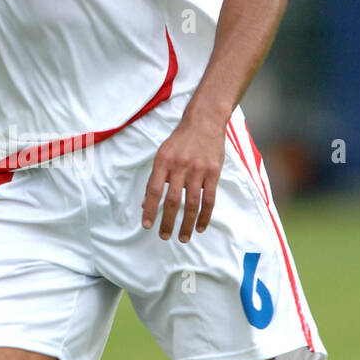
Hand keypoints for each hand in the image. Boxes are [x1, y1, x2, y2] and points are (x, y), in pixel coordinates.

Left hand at [141, 106, 225, 241]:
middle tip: (164, 236)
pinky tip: (200, 227)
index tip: (147, 225)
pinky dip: (205, 216)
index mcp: (163, 161)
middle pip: (173, 200)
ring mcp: (198, 170)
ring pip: (192, 203)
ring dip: (187, 224)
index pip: (154, 190)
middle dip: (168, 222)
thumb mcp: (162, 154)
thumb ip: (155, 178)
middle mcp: (180, 166)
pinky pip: (209, 199)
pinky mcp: (213, 173)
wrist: (205, 122)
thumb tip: (145, 203)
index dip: (150, 209)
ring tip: (182, 238)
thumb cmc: (181, 140)